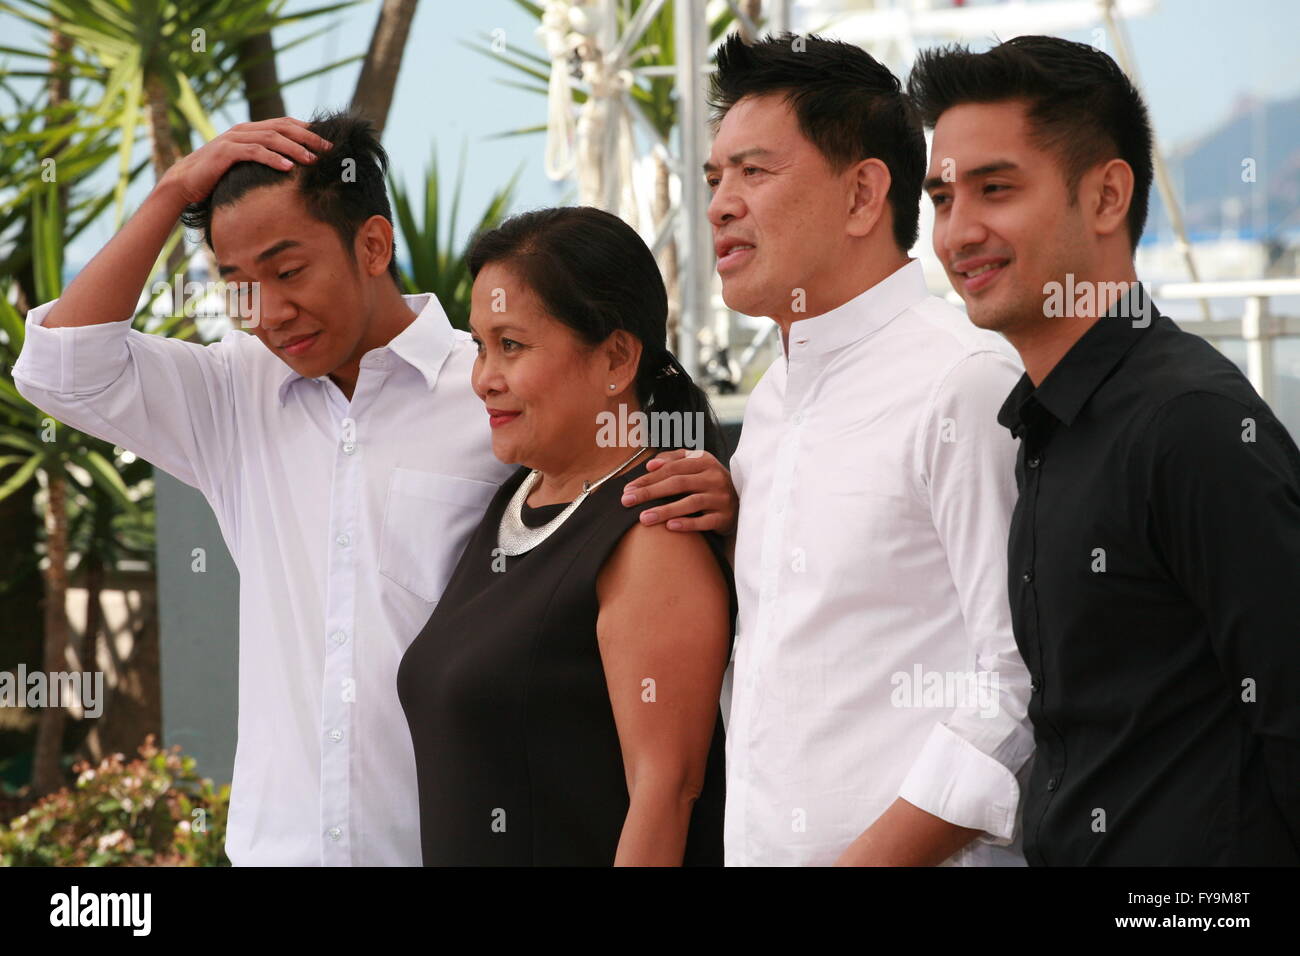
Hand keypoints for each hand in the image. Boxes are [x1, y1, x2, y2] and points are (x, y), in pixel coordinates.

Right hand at [158, 117, 332, 206]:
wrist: (185, 182)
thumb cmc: (219, 177)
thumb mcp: (247, 166)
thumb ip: (265, 160)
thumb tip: (295, 170)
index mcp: (251, 130)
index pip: (285, 123)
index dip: (308, 130)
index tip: (329, 142)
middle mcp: (243, 130)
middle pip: (282, 127)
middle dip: (308, 137)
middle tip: (329, 149)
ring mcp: (233, 139)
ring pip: (270, 138)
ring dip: (294, 148)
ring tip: (312, 160)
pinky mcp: (225, 152)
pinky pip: (253, 152)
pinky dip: (273, 158)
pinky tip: (288, 167)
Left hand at [620, 448, 737, 534]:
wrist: (740, 500)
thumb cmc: (708, 481)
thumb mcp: (695, 464)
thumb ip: (673, 460)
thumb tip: (650, 464)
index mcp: (705, 461)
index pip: (672, 468)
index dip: (649, 478)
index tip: (628, 488)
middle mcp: (714, 477)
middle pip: (678, 483)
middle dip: (650, 492)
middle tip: (627, 501)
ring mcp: (721, 497)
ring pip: (691, 503)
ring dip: (665, 510)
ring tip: (644, 518)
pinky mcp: (725, 517)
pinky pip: (705, 521)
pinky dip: (688, 524)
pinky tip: (669, 527)